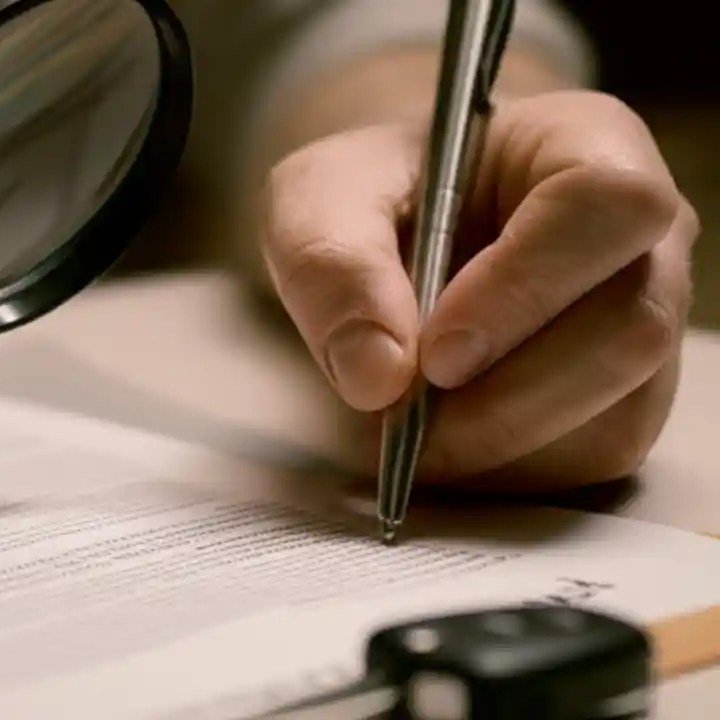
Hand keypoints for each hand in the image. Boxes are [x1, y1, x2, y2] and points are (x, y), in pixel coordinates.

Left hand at [261, 90, 697, 489]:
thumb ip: (331, 263)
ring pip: (618, 408)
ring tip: (412, 431)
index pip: (606, 207)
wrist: (388, 237)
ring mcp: (643, 321)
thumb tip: (375, 374)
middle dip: (511, 392)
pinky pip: (590, 456)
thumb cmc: (368, 198)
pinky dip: (508, 468)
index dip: (527, 288)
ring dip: (504, 440)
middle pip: (631, 324)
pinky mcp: (620, 401)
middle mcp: (642, 236)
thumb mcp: (316, 199)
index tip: (434, 354)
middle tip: (409, 416)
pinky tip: (441, 444)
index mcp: (586, 144)